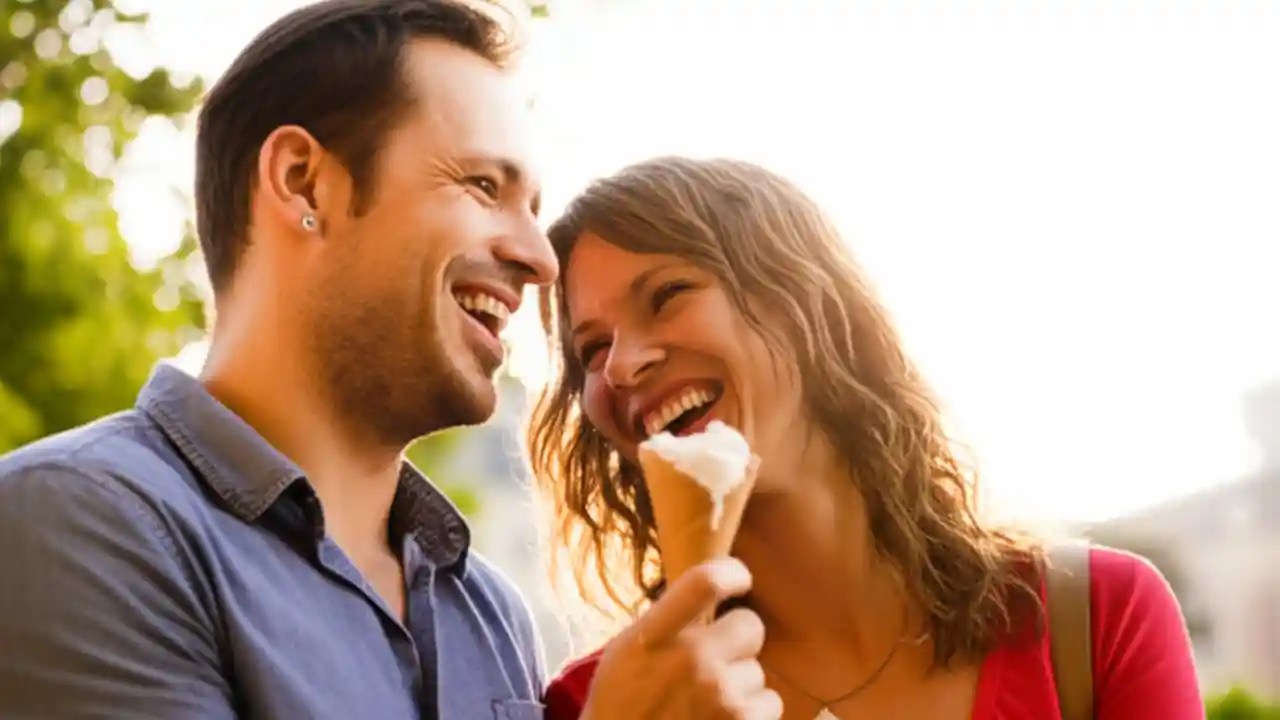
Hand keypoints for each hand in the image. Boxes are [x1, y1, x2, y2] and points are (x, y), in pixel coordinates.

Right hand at [580, 558, 781, 719]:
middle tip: (717, 660)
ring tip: (710, 703)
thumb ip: (665, 623)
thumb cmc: (620, 707)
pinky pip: (769, 704)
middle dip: (738, 641)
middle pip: (750, 625)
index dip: (732, 573)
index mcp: (654, 636)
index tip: (740, 578)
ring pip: (758, 672)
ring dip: (741, 685)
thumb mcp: (625, 653)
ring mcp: (720, 696)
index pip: (706, 582)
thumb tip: (708, 591)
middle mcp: (691, 660)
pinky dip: (752, 714)